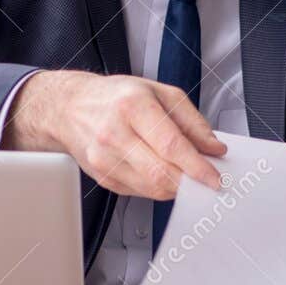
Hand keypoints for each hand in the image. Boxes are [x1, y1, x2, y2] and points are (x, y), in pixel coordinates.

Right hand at [0, 70, 225, 199]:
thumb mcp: (159, 92)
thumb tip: (213, 148)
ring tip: (184, 173)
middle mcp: (114, 133)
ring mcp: (105, 159)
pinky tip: (160, 171)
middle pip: (161, 173)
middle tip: (206, 180)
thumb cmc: (115, 97)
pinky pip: (140, 192)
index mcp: (132, 106)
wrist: (70, 108)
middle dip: (190, 181)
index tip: (215, 178)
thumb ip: (192, 121)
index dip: (197, 166)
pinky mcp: (103, 178)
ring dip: (176, 186)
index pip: (170, 145)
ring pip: (151, 188)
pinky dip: (158, 187)